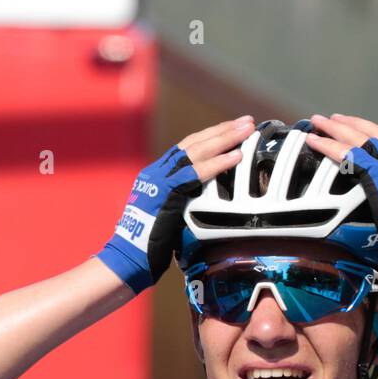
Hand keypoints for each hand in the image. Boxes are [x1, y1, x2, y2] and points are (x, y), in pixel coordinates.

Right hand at [97, 116, 254, 292]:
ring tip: (247, 129)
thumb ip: (186, 205)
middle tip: (248, 121)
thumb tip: (210, 208)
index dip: (213, 136)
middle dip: (223, 129)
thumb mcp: (171, 218)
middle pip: (195, 142)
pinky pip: (196, 173)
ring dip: (225, 138)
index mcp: (158, 175)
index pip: (189, 148)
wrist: (129, 257)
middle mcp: (158, 171)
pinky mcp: (165, 192)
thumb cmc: (150, 246)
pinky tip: (237, 156)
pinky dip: (218, 163)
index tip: (234, 129)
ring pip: (197, 150)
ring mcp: (160, 179)